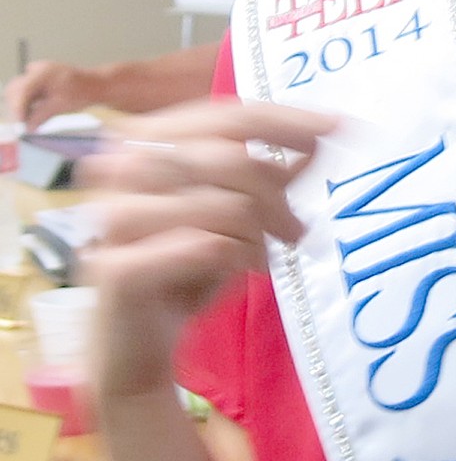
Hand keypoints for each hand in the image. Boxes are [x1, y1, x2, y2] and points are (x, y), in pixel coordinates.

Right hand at [8, 59, 106, 126]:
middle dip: (17, 107)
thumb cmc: (82, 92)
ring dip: (21, 104)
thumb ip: (41, 116)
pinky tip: (34, 112)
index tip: (20, 123)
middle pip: (15, 89)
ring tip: (30, 119)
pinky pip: (26, 89)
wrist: (96, 85)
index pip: (22, 91)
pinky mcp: (39, 78)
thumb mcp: (60, 107)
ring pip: (18, 89)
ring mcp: (38, 72)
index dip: (18, 108)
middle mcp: (37, 69)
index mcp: (43, 73)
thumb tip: (27, 127)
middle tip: (23, 123)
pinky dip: (27, 101)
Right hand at [84, 99, 334, 400]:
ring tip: (264, 257)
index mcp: (145, 139)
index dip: (285, 120)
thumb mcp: (231, 215)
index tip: (335, 128)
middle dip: (278, 196)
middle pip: (232, 158)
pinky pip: (210, 246)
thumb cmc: (183, 271)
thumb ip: (264, 174)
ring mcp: (115, 215)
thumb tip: (316, 138)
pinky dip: (241, 257)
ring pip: (227, 204)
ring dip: (261, 235)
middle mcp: (120, 167)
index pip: (227, 115)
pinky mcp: (121, 265)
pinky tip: (246, 269)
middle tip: (298, 232)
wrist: (135, 344)